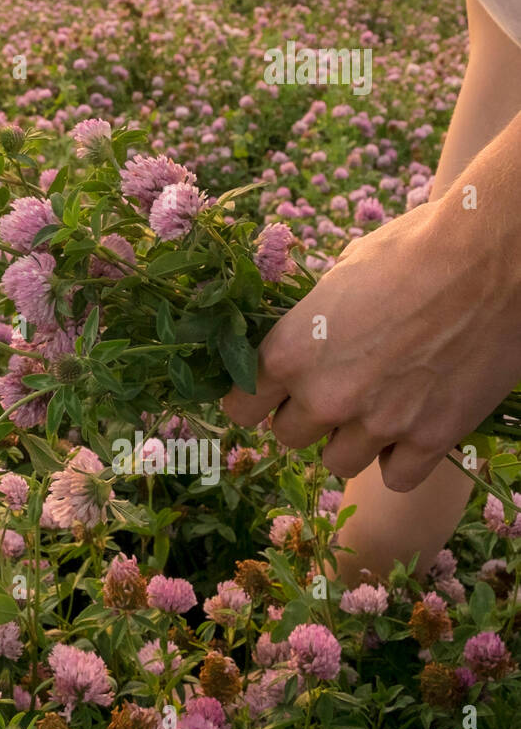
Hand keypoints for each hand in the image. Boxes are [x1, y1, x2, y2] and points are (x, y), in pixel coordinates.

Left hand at [222, 197, 520, 491]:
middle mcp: (326, 396)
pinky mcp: (431, 438)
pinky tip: (409, 428)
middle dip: (304, 416)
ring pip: (337, 462)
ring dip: (349, 440)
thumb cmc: (409, 250)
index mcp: (291, 352)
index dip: (251, 400)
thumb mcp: (336, 279)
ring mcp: (379, 423)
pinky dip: (399, 459)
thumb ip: (309, 328)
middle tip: (332, 390)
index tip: (265, 394)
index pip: (240, 406)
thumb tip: (300, 344)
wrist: (488, 257)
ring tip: (374, 407)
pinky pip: (395, 478)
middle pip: (288, 436)